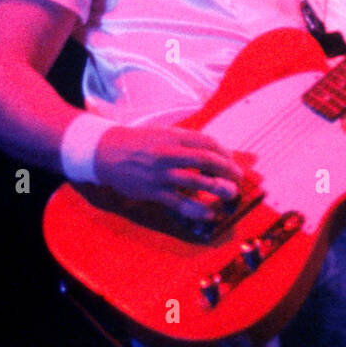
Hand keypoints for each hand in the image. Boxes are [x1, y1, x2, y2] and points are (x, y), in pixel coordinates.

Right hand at [93, 125, 243, 220]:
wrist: (106, 152)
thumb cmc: (139, 142)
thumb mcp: (164, 134)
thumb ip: (186, 142)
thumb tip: (213, 153)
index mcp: (174, 136)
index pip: (209, 143)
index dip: (226, 154)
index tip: (233, 163)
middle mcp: (170, 153)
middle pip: (207, 160)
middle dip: (228, 171)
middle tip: (238, 179)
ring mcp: (162, 173)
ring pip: (197, 181)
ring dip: (217, 189)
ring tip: (230, 194)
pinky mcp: (154, 191)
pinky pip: (179, 202)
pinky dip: (197, 209)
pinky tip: (208, 213)